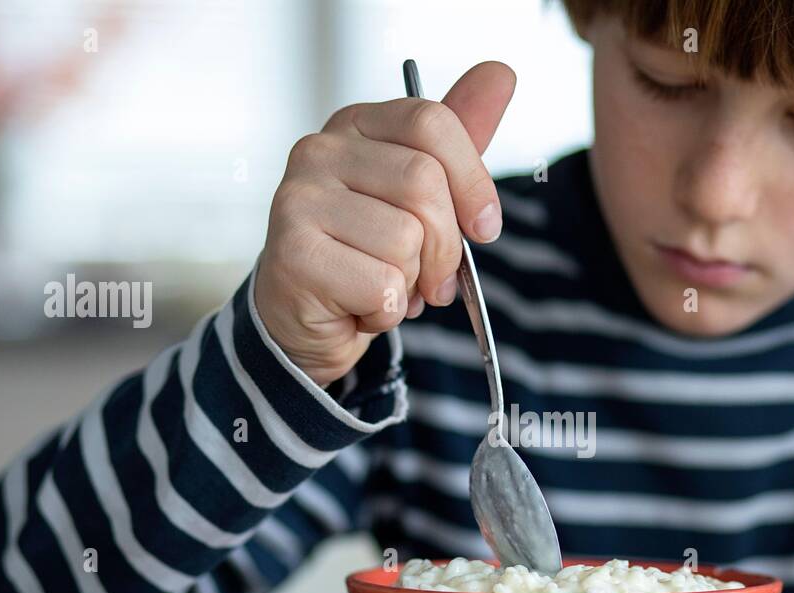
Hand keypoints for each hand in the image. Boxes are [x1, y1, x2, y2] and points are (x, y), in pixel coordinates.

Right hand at [253, 61, 515, 386]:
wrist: (305, 316)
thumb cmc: (364, 253)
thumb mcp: (418, 194)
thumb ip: (457, 139)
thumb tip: (500, 74)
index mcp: (357, 126)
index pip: (432, 122)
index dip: (472, 181)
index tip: (484, 226)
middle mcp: (320, 151)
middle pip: (423, 184)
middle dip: (444, 246)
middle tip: (432, 277)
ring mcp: (299, 199)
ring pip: (404, 240)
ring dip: (411, 282)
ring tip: (383, 285)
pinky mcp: (292, 253)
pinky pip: (382, 284)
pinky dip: (386, 310)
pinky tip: (359, 304)